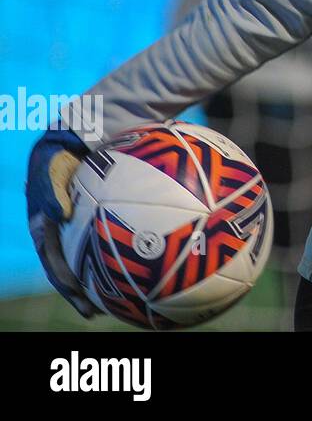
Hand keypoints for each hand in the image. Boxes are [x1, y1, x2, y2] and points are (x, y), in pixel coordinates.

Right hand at [26, 127, 99, 317]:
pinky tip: (136, 266)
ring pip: (83, 257)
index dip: (62, 278)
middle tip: (93, 310)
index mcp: (43, 222)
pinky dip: (114, 254)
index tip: (77, 294)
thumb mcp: (50, 165)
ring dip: (94, 280)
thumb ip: (49, 188)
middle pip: (66, 265)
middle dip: (77, 290)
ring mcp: (74, 224)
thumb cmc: (62, 150)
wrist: (75, 133)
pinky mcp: (91, 218)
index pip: (51, 257)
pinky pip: (101, 239)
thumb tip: (58, 214)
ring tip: (112, 301)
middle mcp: (57, 227)